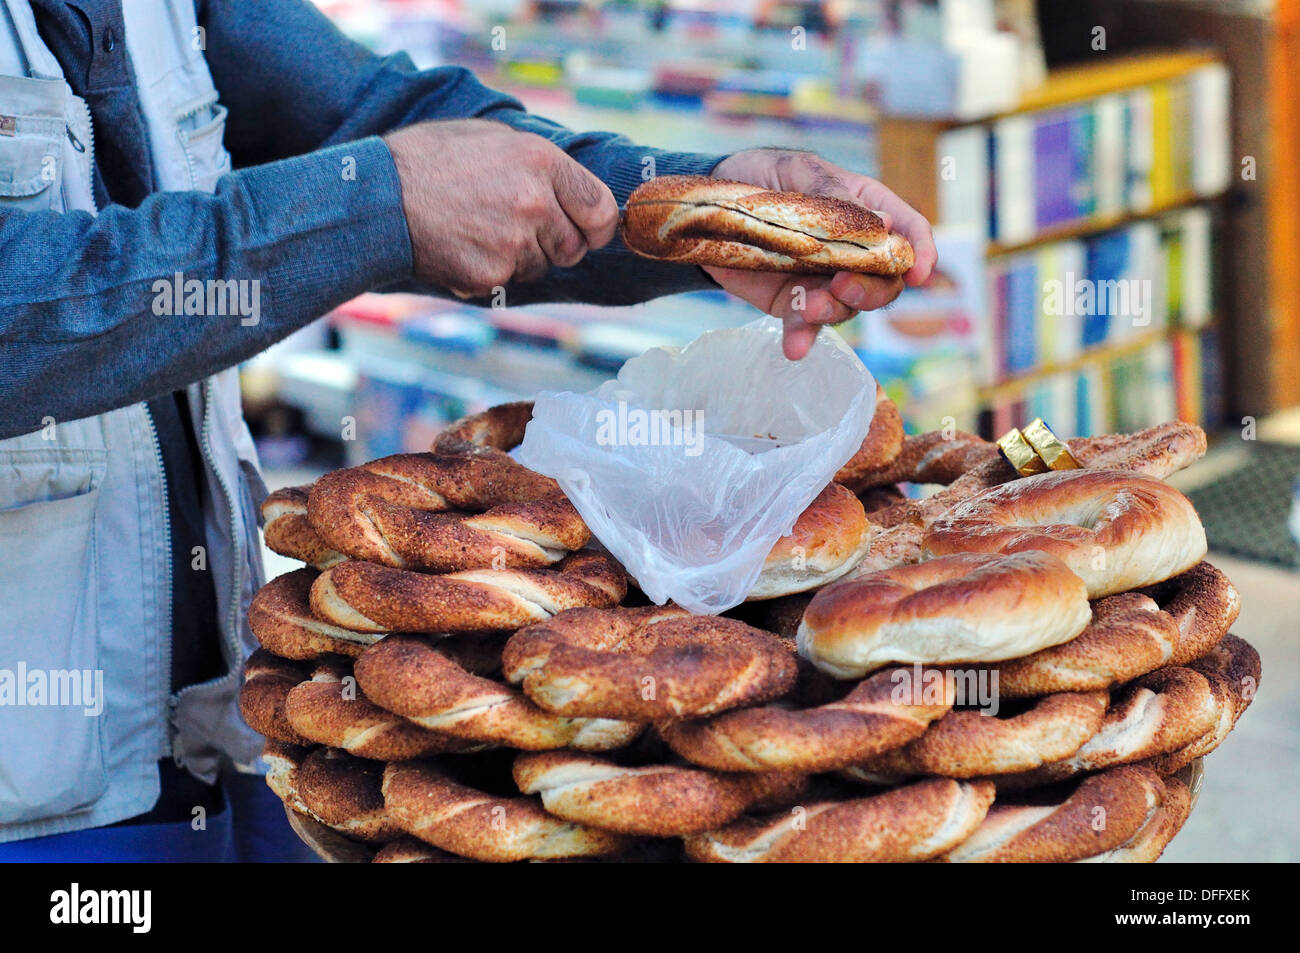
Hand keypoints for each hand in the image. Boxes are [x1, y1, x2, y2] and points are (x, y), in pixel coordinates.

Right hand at [384, 119, 618, 295]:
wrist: (379, 196)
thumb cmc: (431, 159)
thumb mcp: (491, 138)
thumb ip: (539, 162)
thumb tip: (575, 187)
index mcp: (541, 162)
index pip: (602, 211)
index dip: (598, 226)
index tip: (590, 231)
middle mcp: (535, 203)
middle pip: (574, 247)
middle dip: (555, 244)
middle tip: (518, 228)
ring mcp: (514, 243)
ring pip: (540, 267)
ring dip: (520, 257)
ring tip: (480, 229)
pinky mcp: (491, 275)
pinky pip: (507, 281)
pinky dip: (490, 272)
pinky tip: (463, 246)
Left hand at [708, 148, 937, 358]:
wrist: (711, 206)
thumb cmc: (763, 176)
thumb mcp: (796, 170)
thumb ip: (833, 193)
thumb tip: (882, 223)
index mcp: (865, 209)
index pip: (908, 231)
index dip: (921, 252)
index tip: (920, 273)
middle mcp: (853, 251)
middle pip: (885, 280)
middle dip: (872, 289)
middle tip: (842, 286)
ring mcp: (824, 281)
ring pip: (849, 307)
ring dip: (833, 312)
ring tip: (808, 309)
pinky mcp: (793, 303)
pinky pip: (805, 325)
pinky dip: (802, 337)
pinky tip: (794, 349)